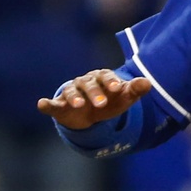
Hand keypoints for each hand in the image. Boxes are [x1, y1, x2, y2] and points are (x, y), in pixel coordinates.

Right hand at [35, 68, 151, 129]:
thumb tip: (148, 83)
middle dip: (95, 93)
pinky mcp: (59, 105)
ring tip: (79, 105)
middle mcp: (85, 82)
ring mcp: (71, 93)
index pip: (106, 76)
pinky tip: (42, 104)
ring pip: (72, 92)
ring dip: (75, 97)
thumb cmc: (110, 101)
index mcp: (101, 77)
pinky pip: (52, 104)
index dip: (111, 82)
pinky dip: (46, 104)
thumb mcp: (123, 98)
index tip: (117, 88)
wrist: (91, 115)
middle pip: (89, 84)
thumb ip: (135, 90)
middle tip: (101, 104)